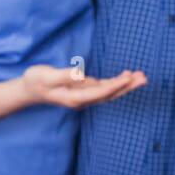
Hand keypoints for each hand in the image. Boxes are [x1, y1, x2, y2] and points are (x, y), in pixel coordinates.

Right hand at [20, 65, 146, 109]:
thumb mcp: (46, 76)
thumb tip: (81, 75)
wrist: (29, 90)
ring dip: (127, 85)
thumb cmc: (35, 81)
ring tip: (142, 76)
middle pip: (110, 94)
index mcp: (75, 98)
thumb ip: (63, 76)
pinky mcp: (86, 90)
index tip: (129, 77)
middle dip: (128, 87)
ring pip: (111, 92)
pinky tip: (128, 76)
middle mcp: (83, 100)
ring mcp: (85, 96)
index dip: (115, 85)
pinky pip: (106, 88)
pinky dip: (118, 82)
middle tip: (144, 78)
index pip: (100, 92)